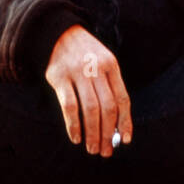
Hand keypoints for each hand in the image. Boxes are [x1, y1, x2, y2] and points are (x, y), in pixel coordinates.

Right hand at [44, 25, 132, 157]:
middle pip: (107, 107)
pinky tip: (76, 138)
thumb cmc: (84, 55)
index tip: (126, 140)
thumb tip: (115, 126)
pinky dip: (74, 125)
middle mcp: (96, 68)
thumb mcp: (101, 62)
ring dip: (93, 133)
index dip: (125, 122)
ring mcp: (77, 72)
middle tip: (106, 151)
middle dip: (108, 133)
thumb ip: (109, 88)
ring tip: (93, 148)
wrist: (57, 32)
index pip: (123, 98)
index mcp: (111, 65)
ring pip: (90, 109)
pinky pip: (69, 106)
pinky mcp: (59, 77)